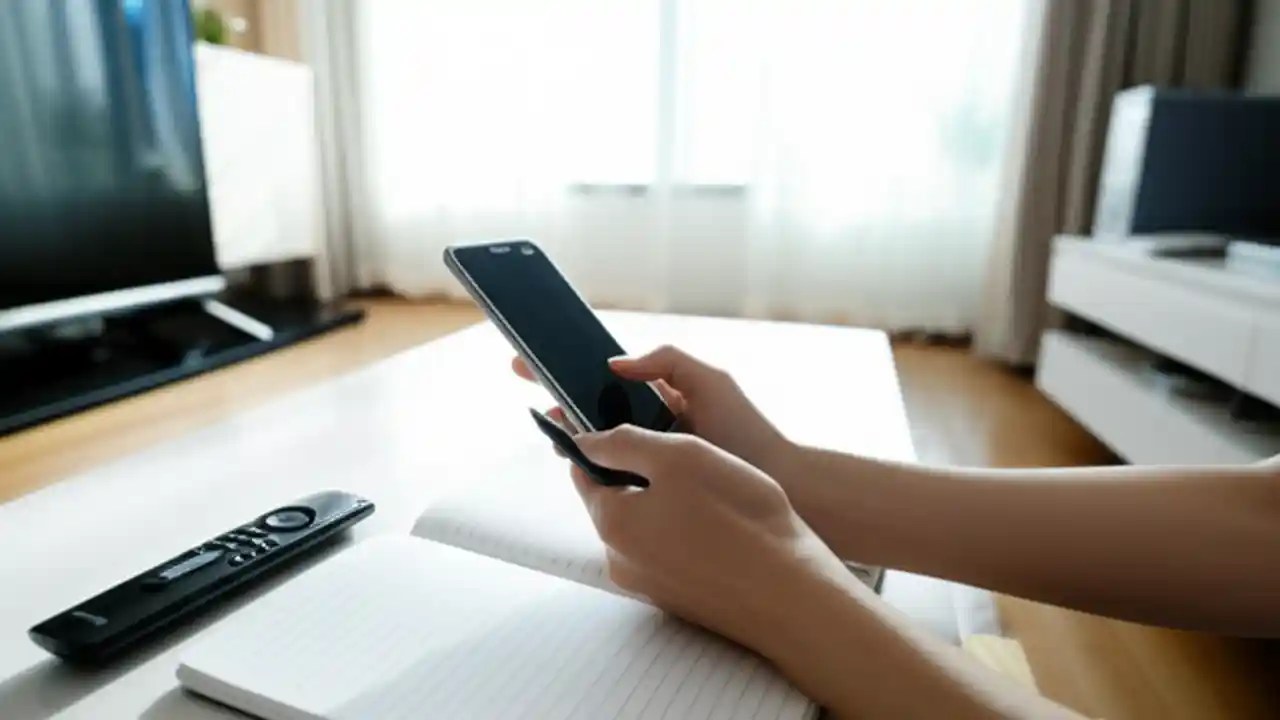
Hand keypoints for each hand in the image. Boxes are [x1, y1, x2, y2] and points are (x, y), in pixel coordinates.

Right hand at [512, 345, 795, 476]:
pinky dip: (587, 459)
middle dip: (559, 393)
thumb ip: (666, 362)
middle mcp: (649, 424)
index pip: (606, 376)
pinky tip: (573, 453)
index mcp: (660, 395)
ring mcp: (646, 454)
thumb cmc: (746, 430)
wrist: (775, 482)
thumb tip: (615, 364)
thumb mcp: (709, 380)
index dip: (572, 365)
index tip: (538, 356)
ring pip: (596, 438)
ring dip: (568, 428)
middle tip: (532, 383)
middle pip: (592, 406)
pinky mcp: (648, 483)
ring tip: (550, 420)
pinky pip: (609, 468)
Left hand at [568, 425, 848, 661]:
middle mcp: (620, 561)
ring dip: (667, 500)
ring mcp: (650, 584)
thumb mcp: (679, 456)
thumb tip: (583, 440)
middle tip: (685, 453)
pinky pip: (671, 550)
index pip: (584, 470)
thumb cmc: (739, 519)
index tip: (624, 423)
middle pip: (615, 499)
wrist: (793, 594)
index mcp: (611, 523)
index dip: (600, 440)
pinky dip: (687, 529)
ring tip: (713, 487)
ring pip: (645, 524)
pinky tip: (723, 522)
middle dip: (640, 471)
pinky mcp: (681, 597)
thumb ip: (624, 443)